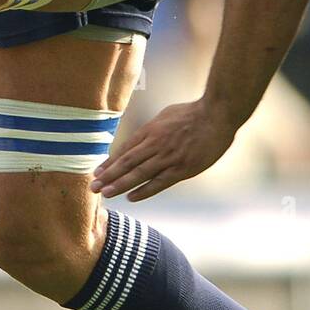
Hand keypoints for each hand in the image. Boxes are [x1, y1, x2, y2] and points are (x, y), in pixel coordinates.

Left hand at [90, 100, 234, 201]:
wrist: (217, 115)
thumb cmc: (193, 113)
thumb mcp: (166, 115)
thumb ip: (153, 129)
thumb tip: (141, 138)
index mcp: (151, 130)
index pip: (125, 150)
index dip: (110, 163)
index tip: (97, 172)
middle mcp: (155, 144)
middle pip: (127, 163)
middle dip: (108, 176)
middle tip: (93, 187)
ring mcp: (168, 157)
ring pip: (139, 174)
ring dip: (120, 184)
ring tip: (105, 193)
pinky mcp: (182, 168)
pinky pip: (159, 183)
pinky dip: (144, 191)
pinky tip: (131, 197)